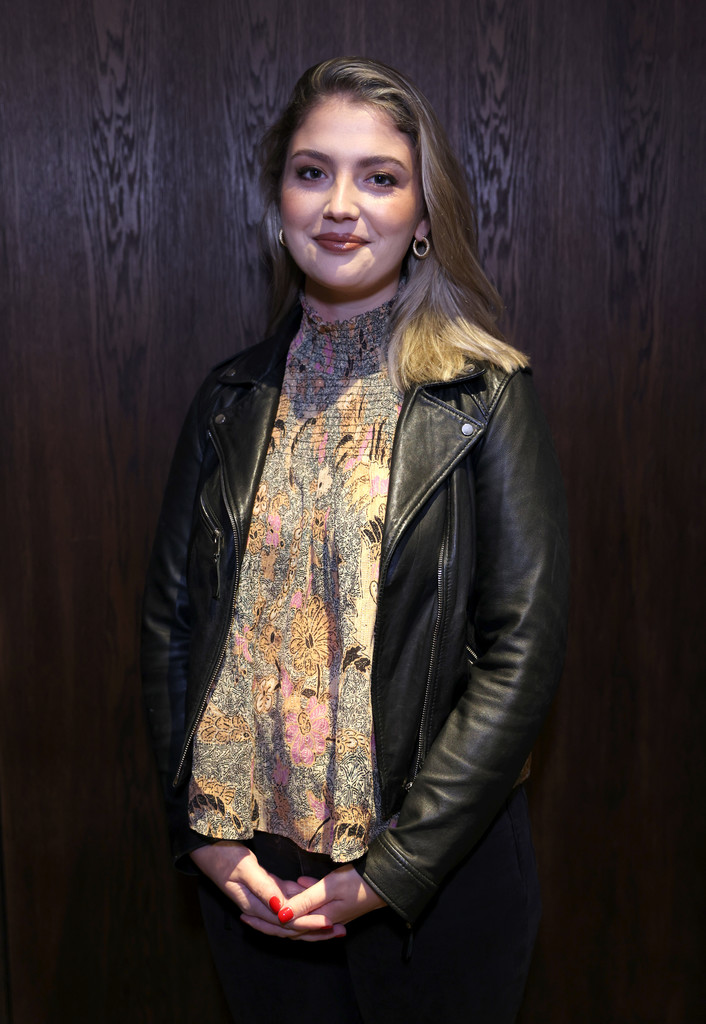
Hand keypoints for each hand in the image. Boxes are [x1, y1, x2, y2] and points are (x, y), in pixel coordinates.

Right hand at [190, 841, 344, 940]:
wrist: (206, 845)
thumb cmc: (224, 855)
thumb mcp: (245, 868)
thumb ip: (264, 887)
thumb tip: (283, 909)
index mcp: (254, 905)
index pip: (287, 922)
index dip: (309, 924)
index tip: (330, 924)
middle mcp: (259, 907)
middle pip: (290, 926)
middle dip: (315, 930)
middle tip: (340, 930)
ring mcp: (260, 898)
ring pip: (289, 916)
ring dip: (310, 920)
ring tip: (332, 923)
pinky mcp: (263, 887)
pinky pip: (285, 901)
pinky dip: (300, 903)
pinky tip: (313, 900)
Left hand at [260, 864, 385, 939]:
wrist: (388, 881)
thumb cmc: (360, 882)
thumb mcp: (330, 888)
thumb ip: (305, 901)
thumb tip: (279, 915)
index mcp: (319, 919)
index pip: (286, 927)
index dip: (265, 922)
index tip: (245, 916)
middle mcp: (324, 920)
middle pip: (291, 926)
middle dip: (270, 923)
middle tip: (248, 917)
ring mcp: (332, 913)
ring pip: (301, 918)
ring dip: (285, 913)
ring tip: (268, 907)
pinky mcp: (338, 904)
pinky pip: (313, 907)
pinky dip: (302, 902)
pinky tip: (299, 887)